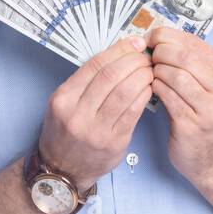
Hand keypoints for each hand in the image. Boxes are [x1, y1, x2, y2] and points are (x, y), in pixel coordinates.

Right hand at [37, 35, 154, 192]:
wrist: (62, 170)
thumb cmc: (65, 131)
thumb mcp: (64, 103)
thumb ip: (86, 81)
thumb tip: (121, 53)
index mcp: (63, 99)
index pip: (95, 65)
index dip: (119, 50)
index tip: (135, 43)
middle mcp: (77, 114)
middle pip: (111, 76)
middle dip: (134, 61)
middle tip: (145, 57)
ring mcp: (95, 131)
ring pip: (125, 93)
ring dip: (142, 76)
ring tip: (150, 70)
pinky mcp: (113, 143)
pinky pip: (134, 112)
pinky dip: (144, 95)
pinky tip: (149, 88)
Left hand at [145, 26, 212, 184]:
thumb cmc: (202, 114)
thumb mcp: (205, 84)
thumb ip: (188, 61)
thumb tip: (157, 36)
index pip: (194, 42)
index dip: (167, 36)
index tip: (150, 39)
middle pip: (184, 56)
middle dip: (160, 53)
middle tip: (148, 58)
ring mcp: (211, 108)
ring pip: (175, 75)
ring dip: (156, 72)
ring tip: (151, 75)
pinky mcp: (194, 125)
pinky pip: (168, 97)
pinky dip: (155, 89)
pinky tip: (152, 90)